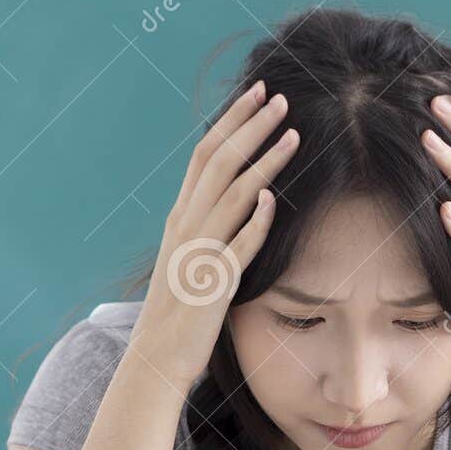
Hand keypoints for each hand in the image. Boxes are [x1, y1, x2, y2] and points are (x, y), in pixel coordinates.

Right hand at [133, 80, 299, 391]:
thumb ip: (211, 224)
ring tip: (293, 134)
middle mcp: (186, 224)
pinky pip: (235, 246)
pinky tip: (272, 200)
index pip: (206, 153)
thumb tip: (243, 196)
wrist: (157, 356)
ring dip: (263, 161)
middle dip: (250, 126)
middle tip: (280, 97)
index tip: (258, 94)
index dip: (233, 120)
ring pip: (232, 195)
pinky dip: (253, 222)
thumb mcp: (192, 254)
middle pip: (219, 161)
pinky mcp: (213, 282)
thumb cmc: (182, 307)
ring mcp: (198, 251)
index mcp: (182, 214)